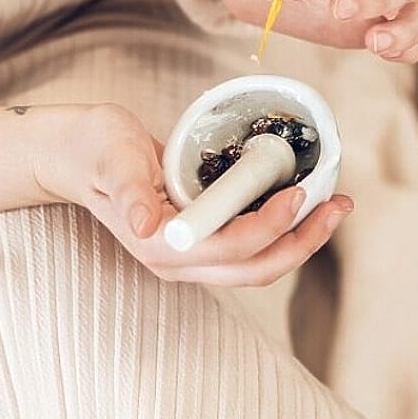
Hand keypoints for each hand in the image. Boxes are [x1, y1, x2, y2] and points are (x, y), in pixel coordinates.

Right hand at [37, 104, 352, 285]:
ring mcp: (193, 256)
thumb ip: (130, 190)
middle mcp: (180, 262)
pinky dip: (285, 229)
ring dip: (302, 239)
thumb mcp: (113, 158)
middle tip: (339, 205)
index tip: (298, 192)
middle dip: (303, 241)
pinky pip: (253, 247)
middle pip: (256, 268)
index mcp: (160, 246)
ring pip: (259, 264)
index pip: (229, 248)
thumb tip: (149, 225)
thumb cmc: (96, 149)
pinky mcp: (203, 241)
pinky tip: (305, 203)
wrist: (78, 155)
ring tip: (335, 206)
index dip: (269, 225)